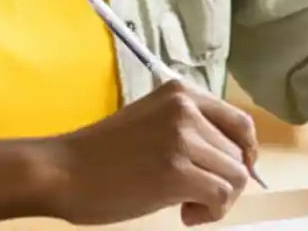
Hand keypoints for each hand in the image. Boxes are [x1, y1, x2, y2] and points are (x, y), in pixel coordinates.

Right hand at [49, 79, 260, 226]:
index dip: (244, 154)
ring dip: (218, 200)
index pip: (240, 122)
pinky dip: (210, 213)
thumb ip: (189, 130)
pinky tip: (184, 214)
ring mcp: (182, 138)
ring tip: (186, 206)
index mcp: (180, 93)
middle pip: (240, 153)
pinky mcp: (176, 171)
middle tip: (194, 196)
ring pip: (236, 177)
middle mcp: (186, 108)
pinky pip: (221, 197)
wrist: (63, 171)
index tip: (228, 173)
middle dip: (225, 181)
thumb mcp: (151, 122)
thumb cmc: (101, 154)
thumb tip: (234, 160)